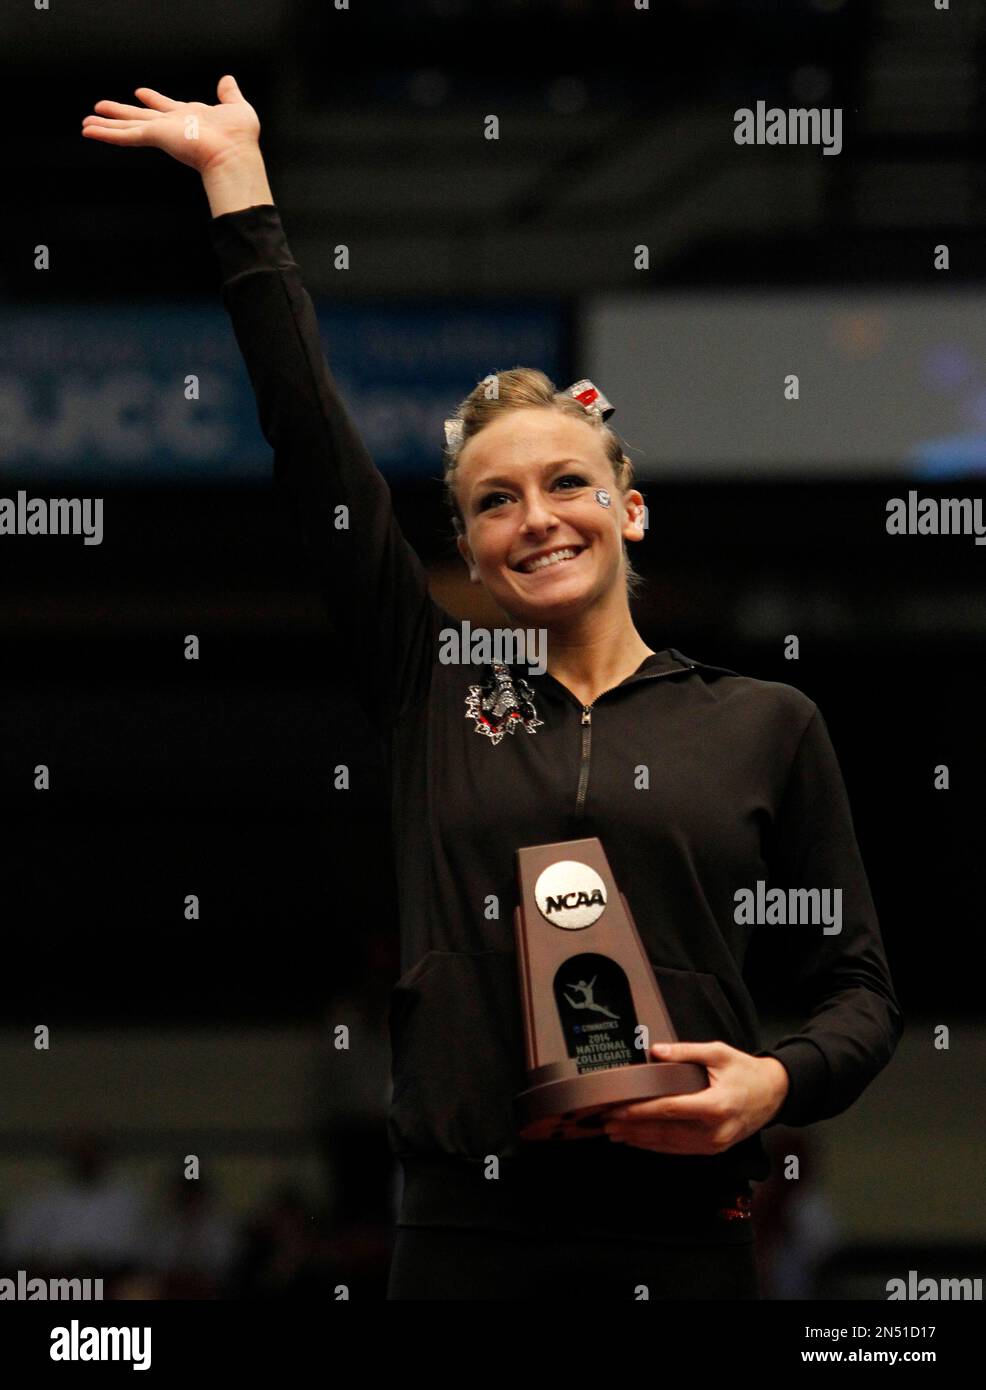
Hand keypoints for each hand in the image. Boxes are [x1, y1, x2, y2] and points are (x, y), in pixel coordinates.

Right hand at [81, 74, 259, 174]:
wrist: (234, 154)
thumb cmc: (240, 138)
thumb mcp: (237, 107)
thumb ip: (229, 94)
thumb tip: (227, 80)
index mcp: (189, 117)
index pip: (165, 107)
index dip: (154, 99)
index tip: (141, 93)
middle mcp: (172, 126)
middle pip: (140, 117)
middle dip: (121, 113)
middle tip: (101, 108)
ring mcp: (162, 133)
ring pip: (128, 127)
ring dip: (107, 124)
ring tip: (86, 123)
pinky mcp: (155, 137)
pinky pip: (126, 135)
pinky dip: (107, 134)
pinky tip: (90, 130)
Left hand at [602, 1041, 789, 1154]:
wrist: (774, 1094)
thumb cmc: (746, 1071)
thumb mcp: (718, 1053)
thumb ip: (685, 1052)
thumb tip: (655, 1051)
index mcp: (715, 1106)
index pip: (668, 1110)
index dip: (639, 1111)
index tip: (616, 1109)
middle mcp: (714, 1131)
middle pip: (664, 1131)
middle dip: (632, 1128)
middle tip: (605, 1123)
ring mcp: (714, 1144)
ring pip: (669, 1145)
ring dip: (640, 1140)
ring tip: (614, 1133)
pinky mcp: (713, 1149)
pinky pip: (679, 1149)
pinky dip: (656, 1146)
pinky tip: (639, 1140)